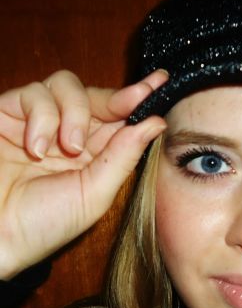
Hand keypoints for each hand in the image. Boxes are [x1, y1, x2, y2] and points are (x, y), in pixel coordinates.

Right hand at [0, 69, 167, 279]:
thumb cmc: (44, 224)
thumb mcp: (95, 193)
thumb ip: (123, 156)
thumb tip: (156, 123)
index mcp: (93, 155)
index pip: (119, 118)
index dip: (138, 99)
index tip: (160, 82)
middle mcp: (68, 134)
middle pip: (96, 95)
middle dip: (117, 97)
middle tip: (134, 99)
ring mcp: (38, 122)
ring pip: (66, 85)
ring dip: (74, 114)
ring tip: (68, 148)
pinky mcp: (8, 113)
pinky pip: (34, 93)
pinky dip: (42, 118)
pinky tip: (35, 148)